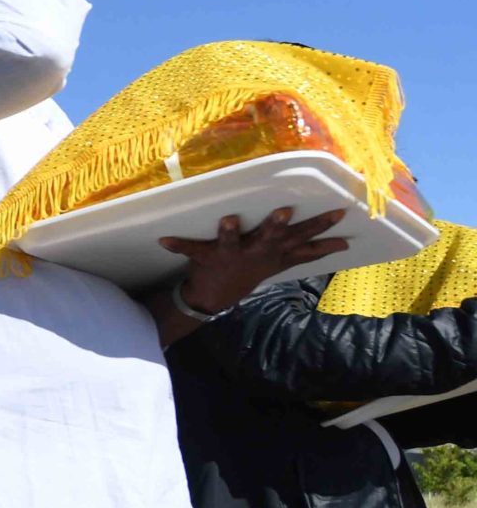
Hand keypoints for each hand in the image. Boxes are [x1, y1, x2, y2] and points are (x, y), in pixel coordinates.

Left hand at [161, 208, 347, 313]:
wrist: (215, 297)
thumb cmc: (251, 271)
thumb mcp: (283, 263)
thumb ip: (311, 252)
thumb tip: (344, 244)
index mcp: (274, 252)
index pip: (304, 239)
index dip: (322, 227)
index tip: (339, 212)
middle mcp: (255, 253)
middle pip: (270, 238)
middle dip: (278, 226)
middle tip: (285, 211)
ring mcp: (231, 256)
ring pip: (232, 242)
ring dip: (229, 232)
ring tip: (227, 218)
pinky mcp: (206, 257)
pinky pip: (190, 250)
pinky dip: (177, 245)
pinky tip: (164, 240)